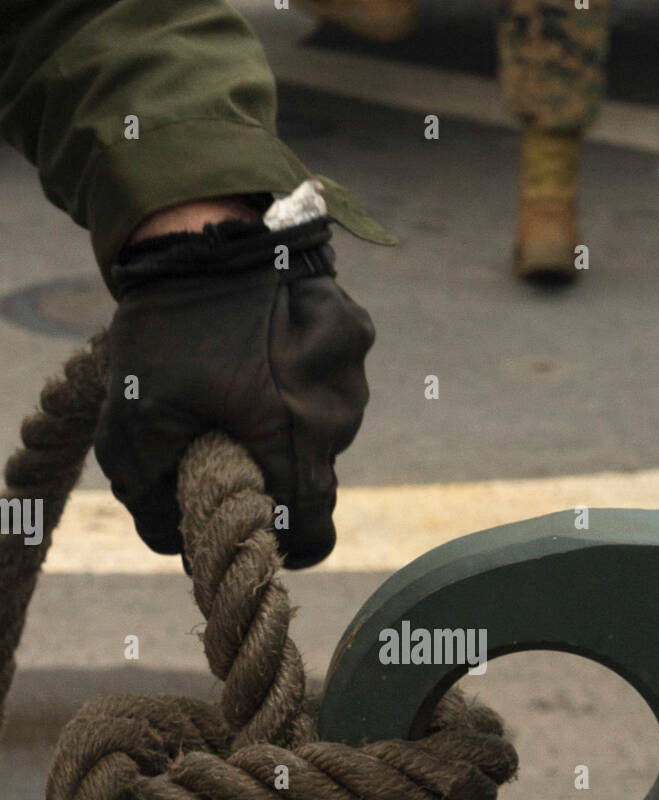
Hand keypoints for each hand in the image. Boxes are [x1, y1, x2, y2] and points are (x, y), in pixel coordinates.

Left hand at [93, 203, 374, 567]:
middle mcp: (337, 412)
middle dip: (276, 467)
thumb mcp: (135, 424)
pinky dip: (305, 372)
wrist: (202, 228)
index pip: (312, 530)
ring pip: (326, 423)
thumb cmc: (167, 330)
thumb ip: (151, 499)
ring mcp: (352, 369)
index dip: (284, 540)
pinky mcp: (356, 329)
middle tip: (230, 433)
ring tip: (247, 379)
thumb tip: (174, 542)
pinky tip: (268, 343)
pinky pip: (335, 374)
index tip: (259, 525)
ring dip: (293, 418)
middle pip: (315, 474)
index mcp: (294, 440)